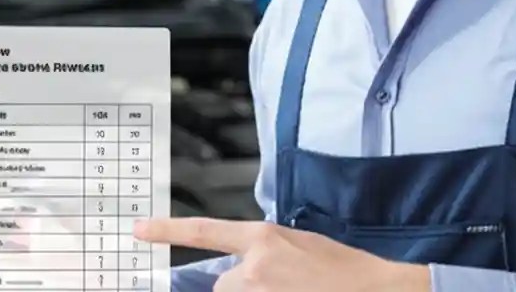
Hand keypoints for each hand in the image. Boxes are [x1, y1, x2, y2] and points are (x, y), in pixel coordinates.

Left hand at [132, 217, 430, 291]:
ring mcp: (259, 289)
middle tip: (282, 286)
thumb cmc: (344, 271)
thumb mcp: (299, 245)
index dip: (167, 230)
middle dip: (242, 289)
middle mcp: (255, 264)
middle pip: (222, 283)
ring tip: (292, 288)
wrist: (377, 289)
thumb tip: (243, 265)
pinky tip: (292, 290)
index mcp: (264, 237)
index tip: (138, 230)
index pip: (203, 231)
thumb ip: (264, 252)